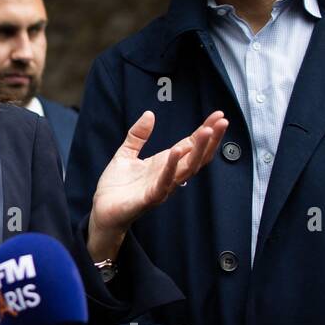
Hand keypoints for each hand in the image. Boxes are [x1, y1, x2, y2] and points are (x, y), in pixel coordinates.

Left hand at [87, 110, 227, 259]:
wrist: (101, 210)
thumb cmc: (116, 186)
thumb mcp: (125, 154)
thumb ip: (137, 135)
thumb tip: (149, 114)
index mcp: (164, 164)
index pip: (190, 145)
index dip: (204, 131)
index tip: (218, 115)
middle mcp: (168, 176)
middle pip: (196, 157)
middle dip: (210, 140)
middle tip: (223, 122)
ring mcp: (161, 187)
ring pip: (186, 169)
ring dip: (198, 150)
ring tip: (206, 132)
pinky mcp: (149, 198)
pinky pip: (164, 183)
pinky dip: (171, 167)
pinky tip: (177, 151)